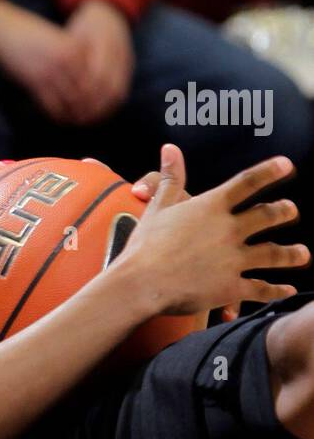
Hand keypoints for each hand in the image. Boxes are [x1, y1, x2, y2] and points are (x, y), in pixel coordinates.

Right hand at [0, 0, 125, 124]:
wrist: (3, 30)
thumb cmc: (31, 35)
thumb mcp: (57, 41)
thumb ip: (74, 58)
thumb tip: (87, 83)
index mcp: (75, 47)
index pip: (96, 78)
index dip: (100, 95)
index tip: (101, 106)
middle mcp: (65, 60)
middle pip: (86, 92)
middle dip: (89, 108)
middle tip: (89, 118)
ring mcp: (49, 70)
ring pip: (70, 100)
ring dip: (74, 114)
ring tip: (75, 120)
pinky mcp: (34, 80)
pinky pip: (51, 104)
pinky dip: (56, 114)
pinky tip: (58, 116)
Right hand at [116, 144, 307, 315]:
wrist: (141, 282)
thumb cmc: (145, 244)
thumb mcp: (157, 206)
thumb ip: (170, 177)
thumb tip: (170, 148)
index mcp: (211, 207)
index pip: (247, 183)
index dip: (269, 171)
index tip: (287, 165)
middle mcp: (228, 230)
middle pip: (268, 216)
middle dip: (284, 212)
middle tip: (292, 210)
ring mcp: (233, 259)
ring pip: (273, 254)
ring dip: (292, 254)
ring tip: (304, 254)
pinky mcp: (230, 287)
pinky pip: (261, 289)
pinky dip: (276, 290)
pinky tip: (286, 290)